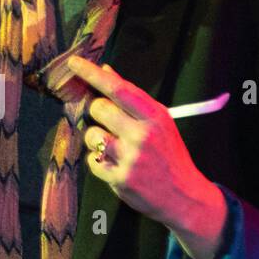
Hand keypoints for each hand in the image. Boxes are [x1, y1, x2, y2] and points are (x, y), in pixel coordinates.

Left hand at [67, 56, 227, 258]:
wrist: (184, 196)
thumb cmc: (168, 153)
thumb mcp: (159, 121)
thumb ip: (132, 97)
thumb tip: (106, 70)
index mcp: (155, 116)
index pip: (118, 88)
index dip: (92, 74)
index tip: (74, 62)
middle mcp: (143, 135)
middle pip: (98, 109)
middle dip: (97, 111)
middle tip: (109, 121)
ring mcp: (130, 158)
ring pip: (91, 135)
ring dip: (96, 139)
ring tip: (113, 146)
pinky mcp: (120, 180)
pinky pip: (91, 161)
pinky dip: (97, 161)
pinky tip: (114, 164)